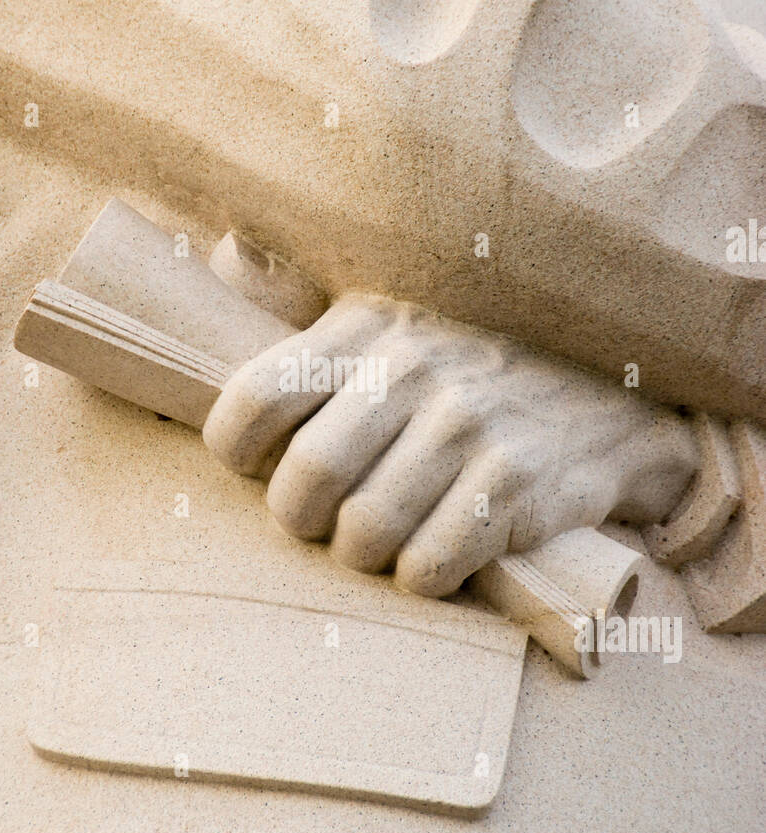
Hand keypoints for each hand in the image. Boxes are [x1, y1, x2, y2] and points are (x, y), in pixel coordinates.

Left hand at [202, 294, 697, 596]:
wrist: (612, 390)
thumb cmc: (473, 364)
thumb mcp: (393, 313)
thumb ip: (307, 297)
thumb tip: (219, 255)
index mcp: (365, 327)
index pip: (257, 397)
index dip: (237, 450)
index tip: (258, 468)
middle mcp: (412, 369)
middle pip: (305, 480)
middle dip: (300, 521)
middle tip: (322, 521)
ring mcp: (466, 424)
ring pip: (363, 534)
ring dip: (363, 555)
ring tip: (382, 541)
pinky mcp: (514, 481)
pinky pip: (428, 566)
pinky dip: (421, 578)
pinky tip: (436, 556)